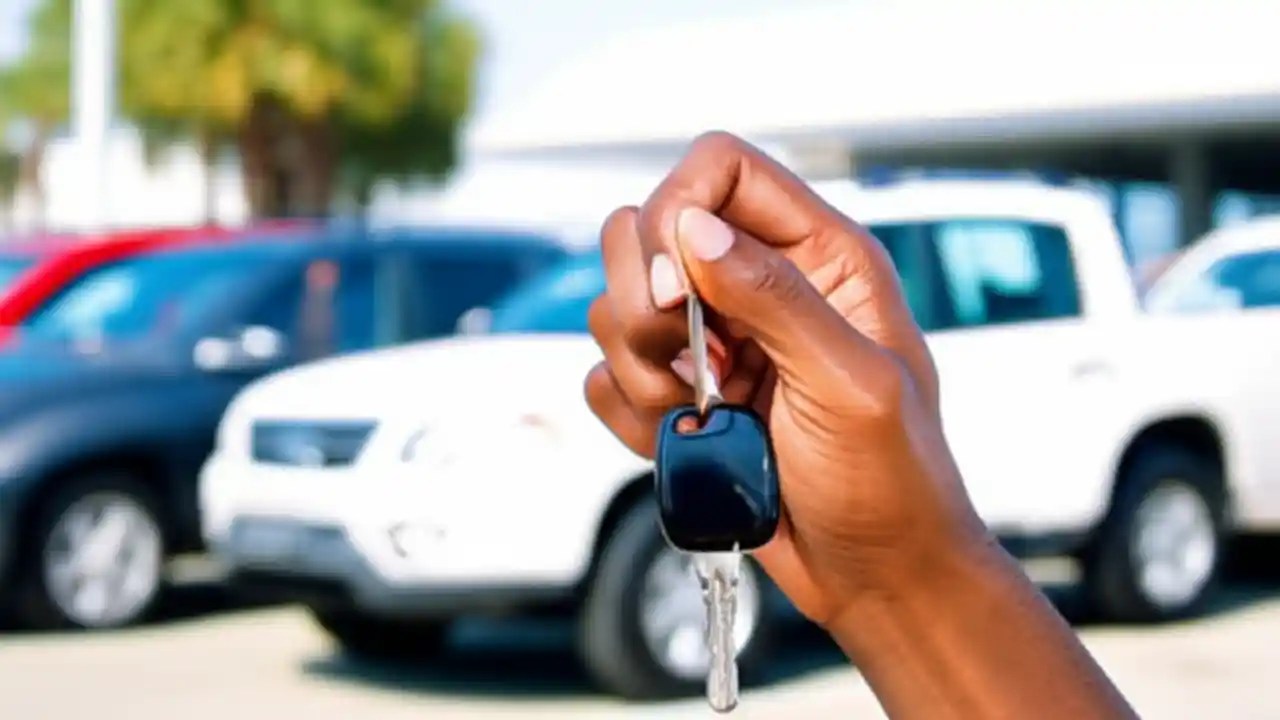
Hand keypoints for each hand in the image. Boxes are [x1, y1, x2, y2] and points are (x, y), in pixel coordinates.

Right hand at [584, 132, 990, 626]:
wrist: (877, 576)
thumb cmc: (893, 482)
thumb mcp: (851, 385)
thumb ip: (775, 298)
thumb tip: (693, 230)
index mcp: (819, 257)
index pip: (719, 169)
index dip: (677, 210)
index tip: (675, 289)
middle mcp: (758, 284)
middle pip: (646, 229)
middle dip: (647, 302)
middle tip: (698, 364)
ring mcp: (712, 341)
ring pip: (616, 306)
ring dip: (642, 368)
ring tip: (708, 414)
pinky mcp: (679, 395)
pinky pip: (607, 376)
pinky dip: (631, 413)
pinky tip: (692, 443)